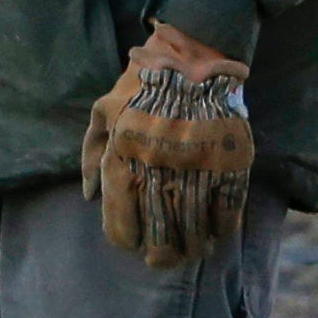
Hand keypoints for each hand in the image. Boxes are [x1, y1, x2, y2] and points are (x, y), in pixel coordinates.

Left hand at [80, 21, 253, 266]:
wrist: (192, 55)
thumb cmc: (142, 83)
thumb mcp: (104, 110)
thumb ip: (91, 154)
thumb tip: (88, 196)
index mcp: (124, 154)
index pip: (121, 215)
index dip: (125, 237)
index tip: (131, 245)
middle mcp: (158, 164)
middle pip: (159, 228)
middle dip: (160, 253)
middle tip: (161, 262)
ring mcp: (196, 163)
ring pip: (193, 223)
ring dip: (192, 246)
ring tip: (191, 254)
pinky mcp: (229, 159)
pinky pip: (227, 205)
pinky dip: (223, 226)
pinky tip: (218, 235)